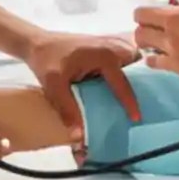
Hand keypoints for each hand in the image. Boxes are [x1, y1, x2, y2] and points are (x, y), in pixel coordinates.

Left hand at [24, 33, 140, 163]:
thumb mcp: (54, 86)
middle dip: (141, 81)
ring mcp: (108, 45)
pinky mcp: (102, 47)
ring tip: (132, 96)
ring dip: (133, 74)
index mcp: (105, 56)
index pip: (123, 83)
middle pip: (136, 65)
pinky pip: (120, 59)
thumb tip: (78, 136)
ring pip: (130, 60)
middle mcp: (111, 47)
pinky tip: (117, 87)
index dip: (131, 103)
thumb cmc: (46, 61)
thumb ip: (67, 110)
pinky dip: (123, 70)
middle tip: (140, 102)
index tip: (137, 119)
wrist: (37, 43)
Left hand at [133, 3, 178, 82]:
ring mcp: (175, 58)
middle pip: (139, 33)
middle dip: (144, 28)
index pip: (142, 14)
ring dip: (149, 44)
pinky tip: (167, 54)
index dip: (144, 13)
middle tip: (155, 27)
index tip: (151, 14)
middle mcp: (171, 39)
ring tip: (161, 41)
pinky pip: (158, 65)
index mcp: (178, 18)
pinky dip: (157, 59)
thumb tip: (174, 2)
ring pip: (145, 50)